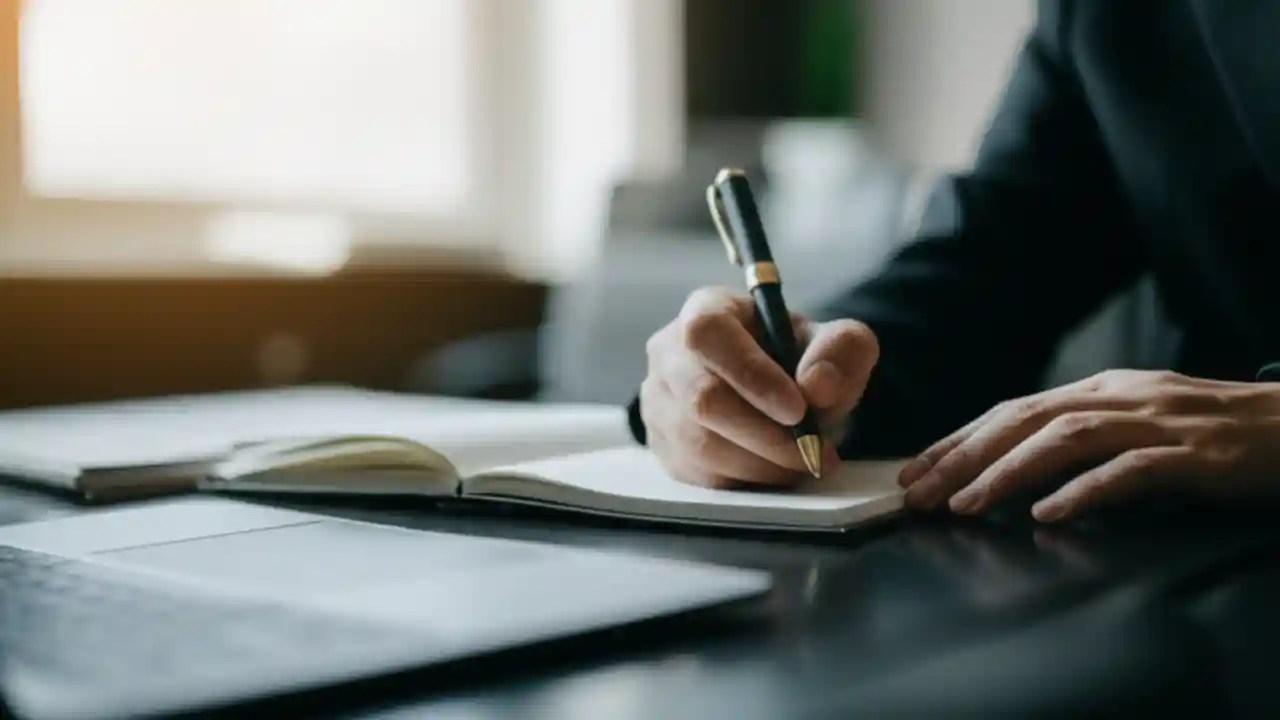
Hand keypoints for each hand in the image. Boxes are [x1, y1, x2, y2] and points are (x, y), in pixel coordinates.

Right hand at [640, 287, 878, 487]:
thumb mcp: (836, 342)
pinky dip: (744, 481)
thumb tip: (817, 385)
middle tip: (812, 450)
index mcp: (706, 309)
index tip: (798, 410)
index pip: (708, 335)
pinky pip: (698, 474)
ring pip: (700, 445)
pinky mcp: (661, 445)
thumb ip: (841, 351)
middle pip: (701, 399)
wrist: (777, 391)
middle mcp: (669, 353)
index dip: (750, 374)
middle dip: (764, 435)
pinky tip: (774, 469)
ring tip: (802, 462)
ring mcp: (658, 402)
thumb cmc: (798, 359)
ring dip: (760, 463)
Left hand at [898, 369, 1279, 521]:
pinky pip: (1130, 471)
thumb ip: (1083, 437)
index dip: (960, 438)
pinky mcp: (1196, 455)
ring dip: (1008, 473)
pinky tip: (1048, 514)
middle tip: (919, 492)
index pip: (1013, 410)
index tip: (916, 469)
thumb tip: (1013, 467)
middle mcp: (1121, 397)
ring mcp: (1159, 422)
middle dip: (964, 456)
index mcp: (1102, 389)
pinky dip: (1084, 492)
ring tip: (967, 506)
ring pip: (1066, 439)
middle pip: (1026, 420)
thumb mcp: (1138, 423)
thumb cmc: (1212, 433)